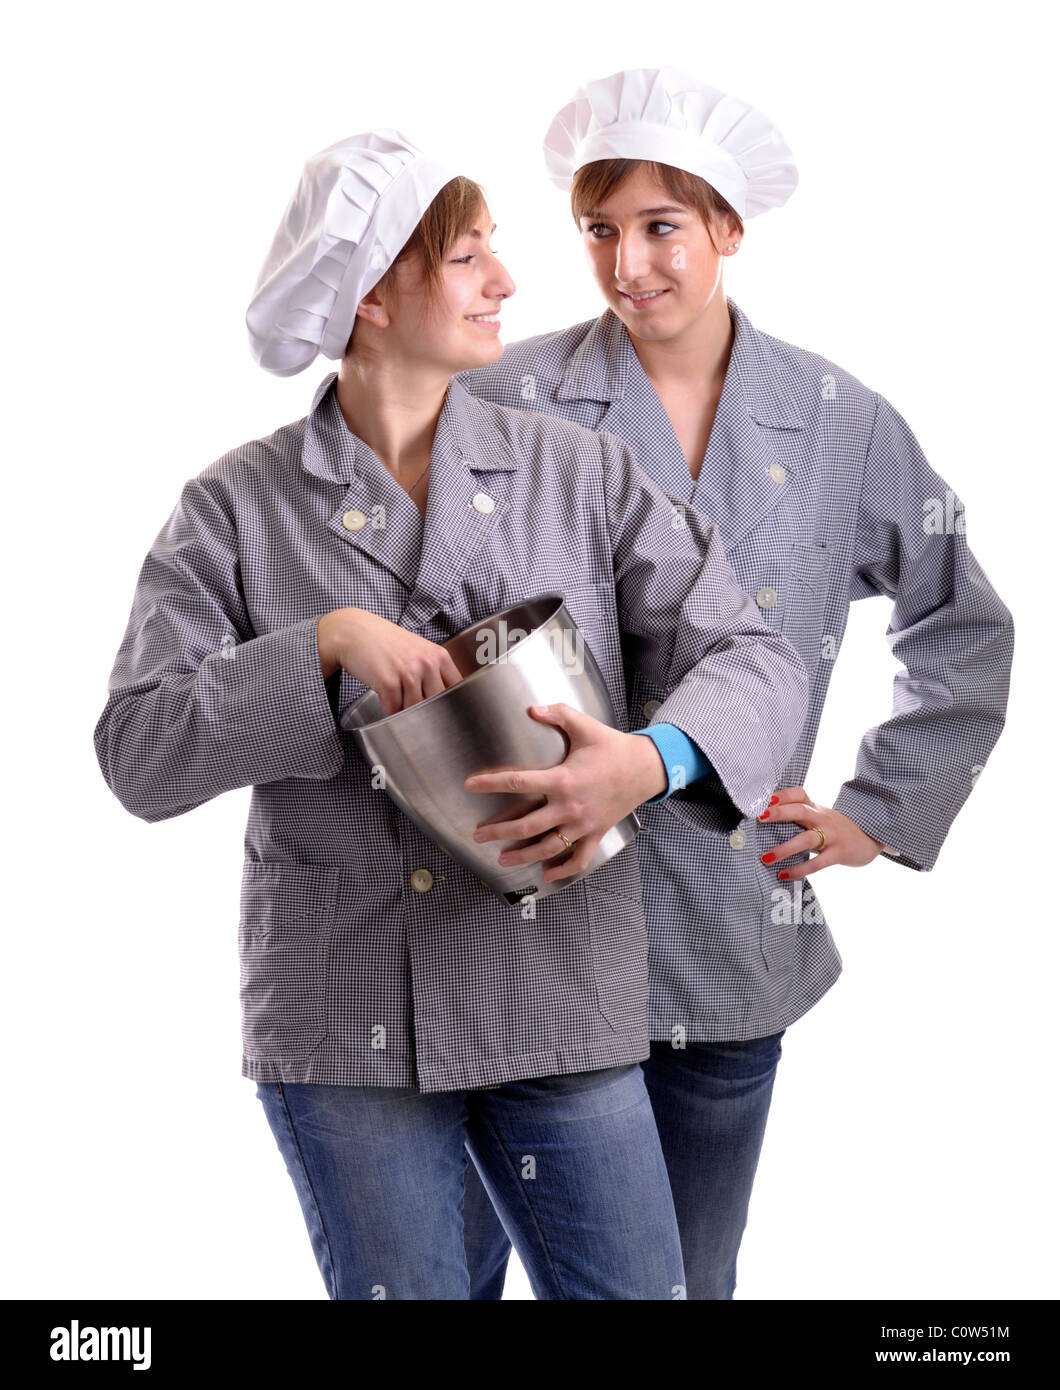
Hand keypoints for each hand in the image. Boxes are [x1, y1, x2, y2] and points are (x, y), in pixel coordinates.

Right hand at [317, 608, 463, 714]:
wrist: (354, 632)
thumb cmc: (385, 642)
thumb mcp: (418, 649)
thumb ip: (433, 669)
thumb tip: (445, 698)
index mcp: (438, 655)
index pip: (456, 687)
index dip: (450, 700)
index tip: (443, 706)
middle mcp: (427, 663)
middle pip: (436, 702)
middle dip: (424, 706)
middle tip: (410, 698)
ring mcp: (408, 673)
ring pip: (414, 708)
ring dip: (402, 706)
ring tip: (394, 690)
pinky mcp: (389, 683)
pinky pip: (394, 708)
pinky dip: (387, 705)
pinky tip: (383, 692)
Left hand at [463, 702, 665, 882]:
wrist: (646, 768)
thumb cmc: (614, 747)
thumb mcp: (585, 727)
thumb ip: (557, 714)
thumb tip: (531, 709)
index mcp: (563, 779)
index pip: (518, 782)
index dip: (490, 783)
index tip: (470, 785)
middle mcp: (570, 806)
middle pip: (526, 825)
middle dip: (499, 832)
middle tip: (478, 835)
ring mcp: (583, 824)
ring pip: (548, 847)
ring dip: (524, 856)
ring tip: (502, 860)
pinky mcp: (596, 833)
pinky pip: (579, 858)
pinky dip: (563, 870)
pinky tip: (547, 875)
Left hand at [757, 785, 886, 879]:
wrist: (870, 838)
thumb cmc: (836, 828)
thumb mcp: (819, 817)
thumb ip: (799, 816)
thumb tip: (765, 820)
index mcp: (816, 808)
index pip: (799, 794)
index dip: (782, 795)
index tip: (764, 799)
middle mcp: (822, 819)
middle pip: (800, 811)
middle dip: (779, 813)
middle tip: (759, 818)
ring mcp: (831, 836)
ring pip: (806, 839)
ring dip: (784, 849)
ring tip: (765, 858)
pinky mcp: (838, 853)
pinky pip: (817, 863)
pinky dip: (799, 869)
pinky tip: (783, 874)